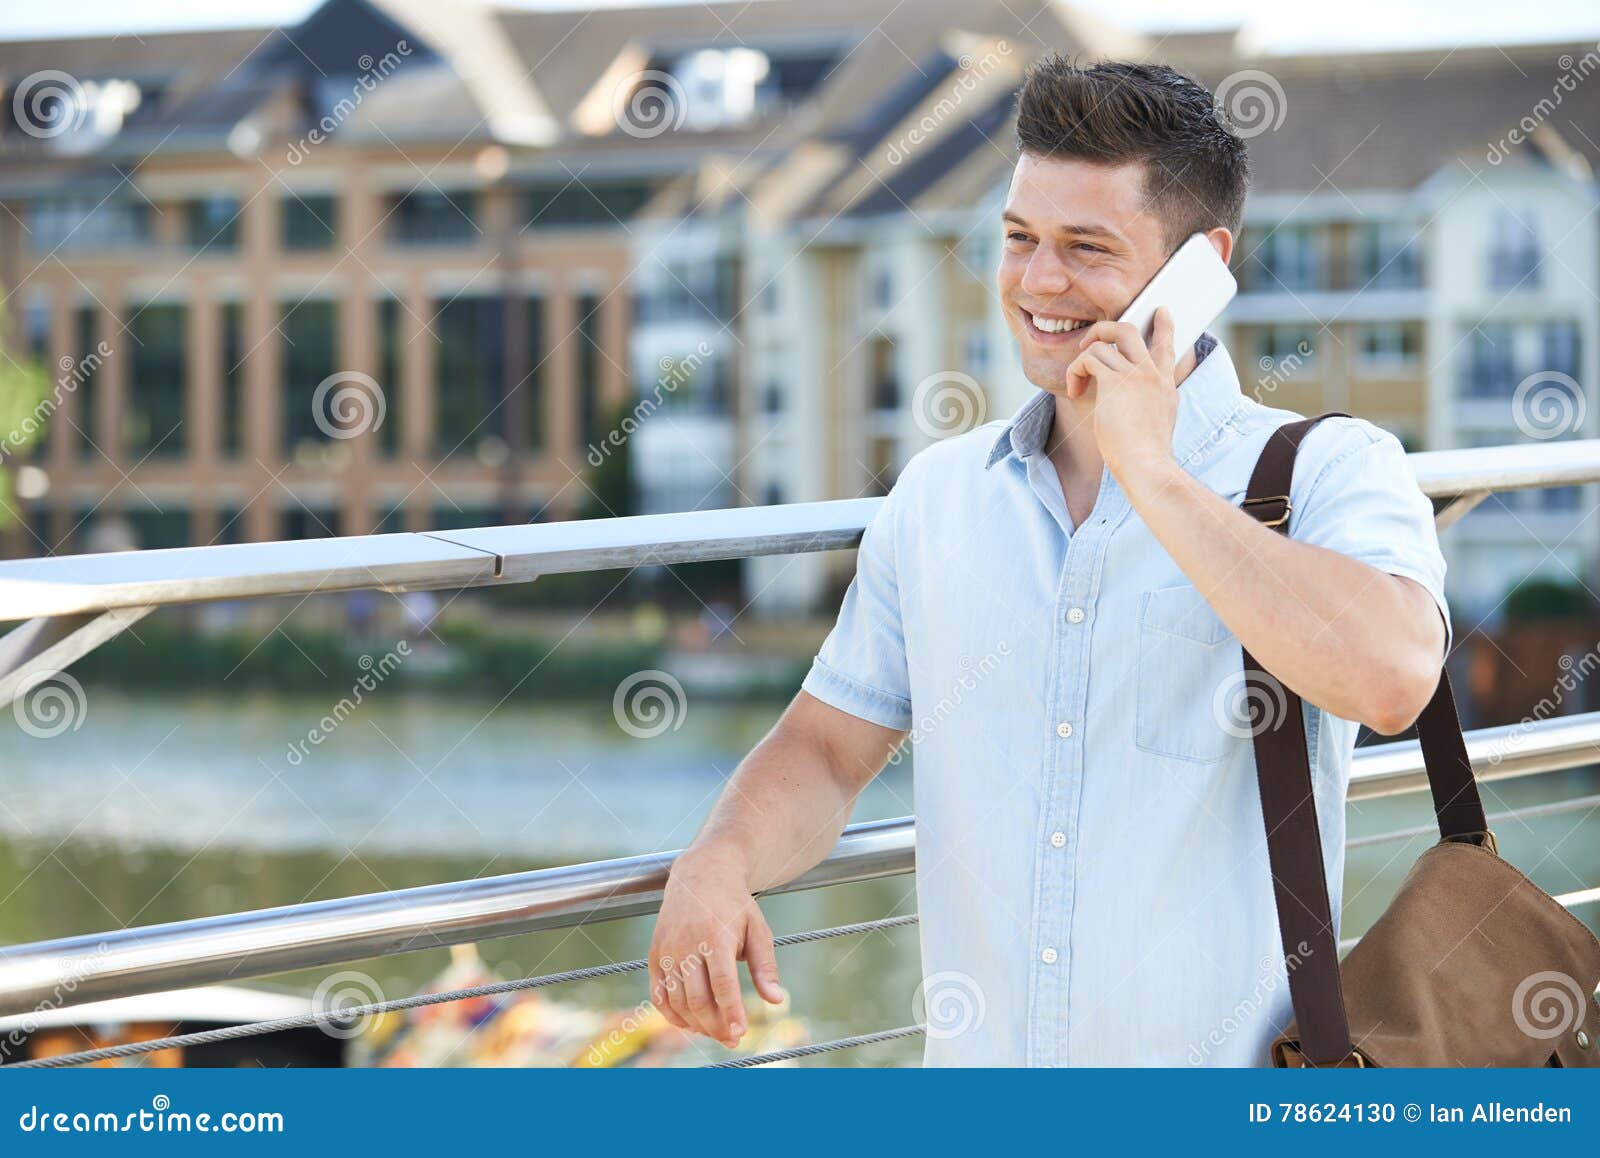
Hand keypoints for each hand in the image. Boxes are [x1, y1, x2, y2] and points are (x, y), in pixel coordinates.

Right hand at [647, 846, 785, 1047]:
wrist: (701, 875)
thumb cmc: (734, 905)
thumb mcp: (757, 928)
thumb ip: (765, 966)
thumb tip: (776, 1000)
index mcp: (716, 935)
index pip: (722, 984)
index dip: (730, 1012)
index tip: (740, 1033)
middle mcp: (687, 944)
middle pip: (697, 998)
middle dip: (715, 1025)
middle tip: (733, 1039)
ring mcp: (667, 950)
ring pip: (677, 1000)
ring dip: (696, 1023)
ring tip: (716, 1032)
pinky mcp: (654, 954)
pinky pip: (659, 994)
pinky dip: (672, 1015)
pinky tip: (690, 1023)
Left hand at [1066, 306, 1179, 485]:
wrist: (1148, 466)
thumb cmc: (1149, 455)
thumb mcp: (1162, 423)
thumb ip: (1156, 404)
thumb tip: (1146, 403)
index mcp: (1165, 384)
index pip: (1168, 345)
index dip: (1164, 325)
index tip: (1161, 310)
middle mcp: (1152, 373)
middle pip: (1129, 330)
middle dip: (1104, 328)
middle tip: (1089, 342)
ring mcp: (1135, 375)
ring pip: (1102, 343)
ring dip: (1082, 360)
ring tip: (1077, 382)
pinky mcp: (1114, 382)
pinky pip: (1088, 359)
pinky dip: (1075, 371)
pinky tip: (1074, 390)